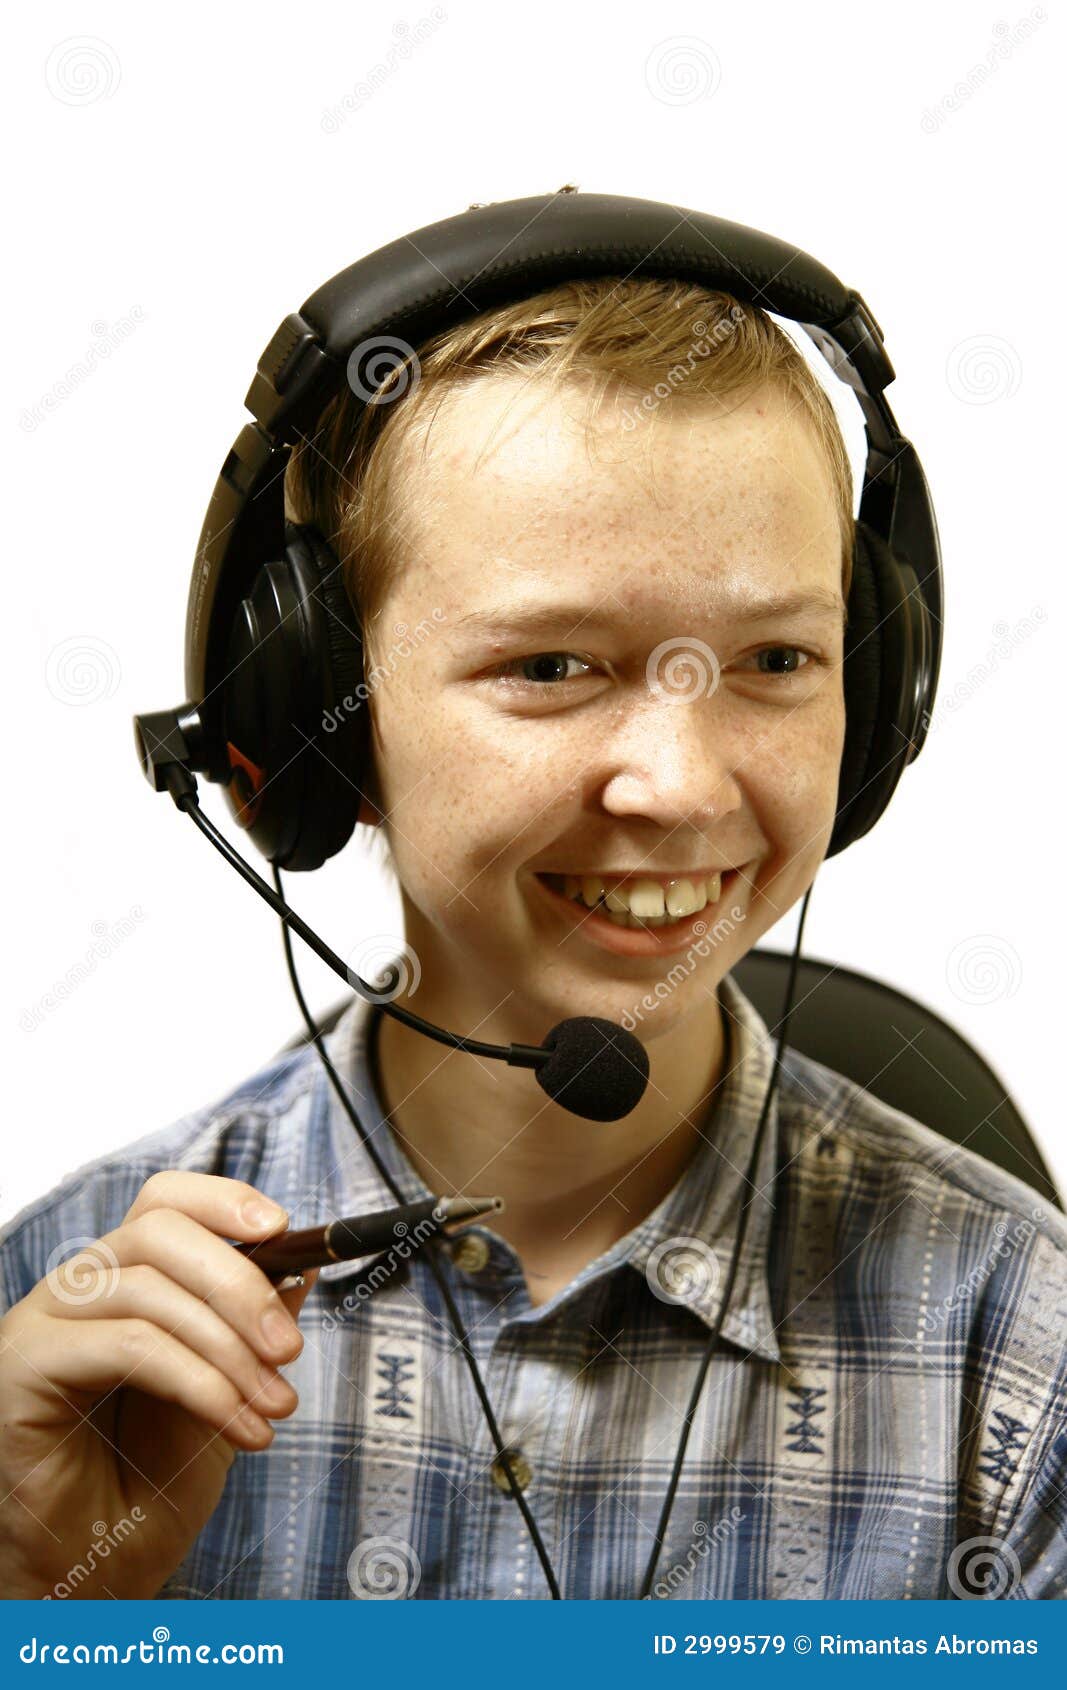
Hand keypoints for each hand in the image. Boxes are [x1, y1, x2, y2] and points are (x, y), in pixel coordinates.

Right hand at [0, 1171, 319, 1598]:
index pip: (163, 1202)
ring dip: (229, 1347)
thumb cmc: (143, 1491)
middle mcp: (74, 1291)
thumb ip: (250, 1332)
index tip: (285, 1229)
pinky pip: (128, 1345)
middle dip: (240, 1283)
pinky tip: (238, 1425)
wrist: (86, 1582)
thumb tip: (300, 1270)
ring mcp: (40, 1324)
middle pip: (157, 1231)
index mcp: (118, 1283)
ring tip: (275, 1407)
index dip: (223, 1201)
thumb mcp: (222, 1398)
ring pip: (149, 1290)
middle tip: (290, 1349)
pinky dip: (199, 1380)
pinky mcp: (22, 1367)